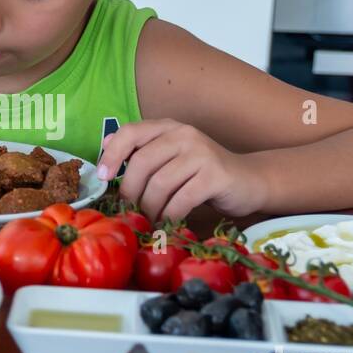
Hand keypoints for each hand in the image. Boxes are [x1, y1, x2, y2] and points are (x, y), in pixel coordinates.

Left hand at [95, 119, 269, 220]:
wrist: (249, 181)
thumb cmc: (203, 174)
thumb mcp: (172, 158)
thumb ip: (144, 153)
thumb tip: (104, 150)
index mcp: (169, 128)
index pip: (131, 132)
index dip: (112, 154)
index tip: (102, 177)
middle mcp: (184, 134)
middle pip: (142, 162)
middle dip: (130, 192)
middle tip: (128, 212)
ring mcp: (201, 153)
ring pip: (159, 184)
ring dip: (149, 209)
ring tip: (148, 222)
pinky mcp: (215, 176)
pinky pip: (181, 200)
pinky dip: (169, 216)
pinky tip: (167, 224)